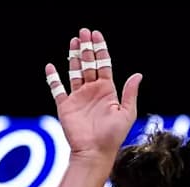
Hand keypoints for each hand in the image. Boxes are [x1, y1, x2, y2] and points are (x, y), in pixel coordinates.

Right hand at [44, 28, 141, 159]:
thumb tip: (138, 74)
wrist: (95, 152)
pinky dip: (53, 78)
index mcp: (107, 91)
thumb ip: (129, 93)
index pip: (103, 65)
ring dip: (73, 57)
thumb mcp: (126, 113)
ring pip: (74, 71)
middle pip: (88, 64)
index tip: (97, 35)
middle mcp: (92, 91)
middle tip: (83, 31)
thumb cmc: (113, 135)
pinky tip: (51, 66)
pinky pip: (57, 88)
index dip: (100, 49)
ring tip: (73, 41)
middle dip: (86, 47)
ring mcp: (78, 97)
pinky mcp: (65, 105)